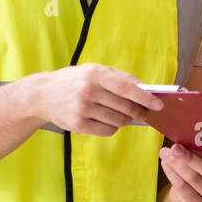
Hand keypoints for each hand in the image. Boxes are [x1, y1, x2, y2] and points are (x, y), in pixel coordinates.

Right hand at [30, 63, 163, 135]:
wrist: (42, 95)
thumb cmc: (75, 81)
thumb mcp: (94, 71)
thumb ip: (120, 78)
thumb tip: (145, 90)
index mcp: (95, 74)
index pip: (126, 87)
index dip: (144, 97)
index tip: (159, 104)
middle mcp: (88, 91)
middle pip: (125, 107)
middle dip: (139, 111)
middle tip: (145, 113)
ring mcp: (81, 109)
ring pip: (118, 121)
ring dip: (126, 120)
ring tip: (123, 115)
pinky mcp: (77, 125)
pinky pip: (107, 130)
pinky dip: (113, 127)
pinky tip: (109, 120)